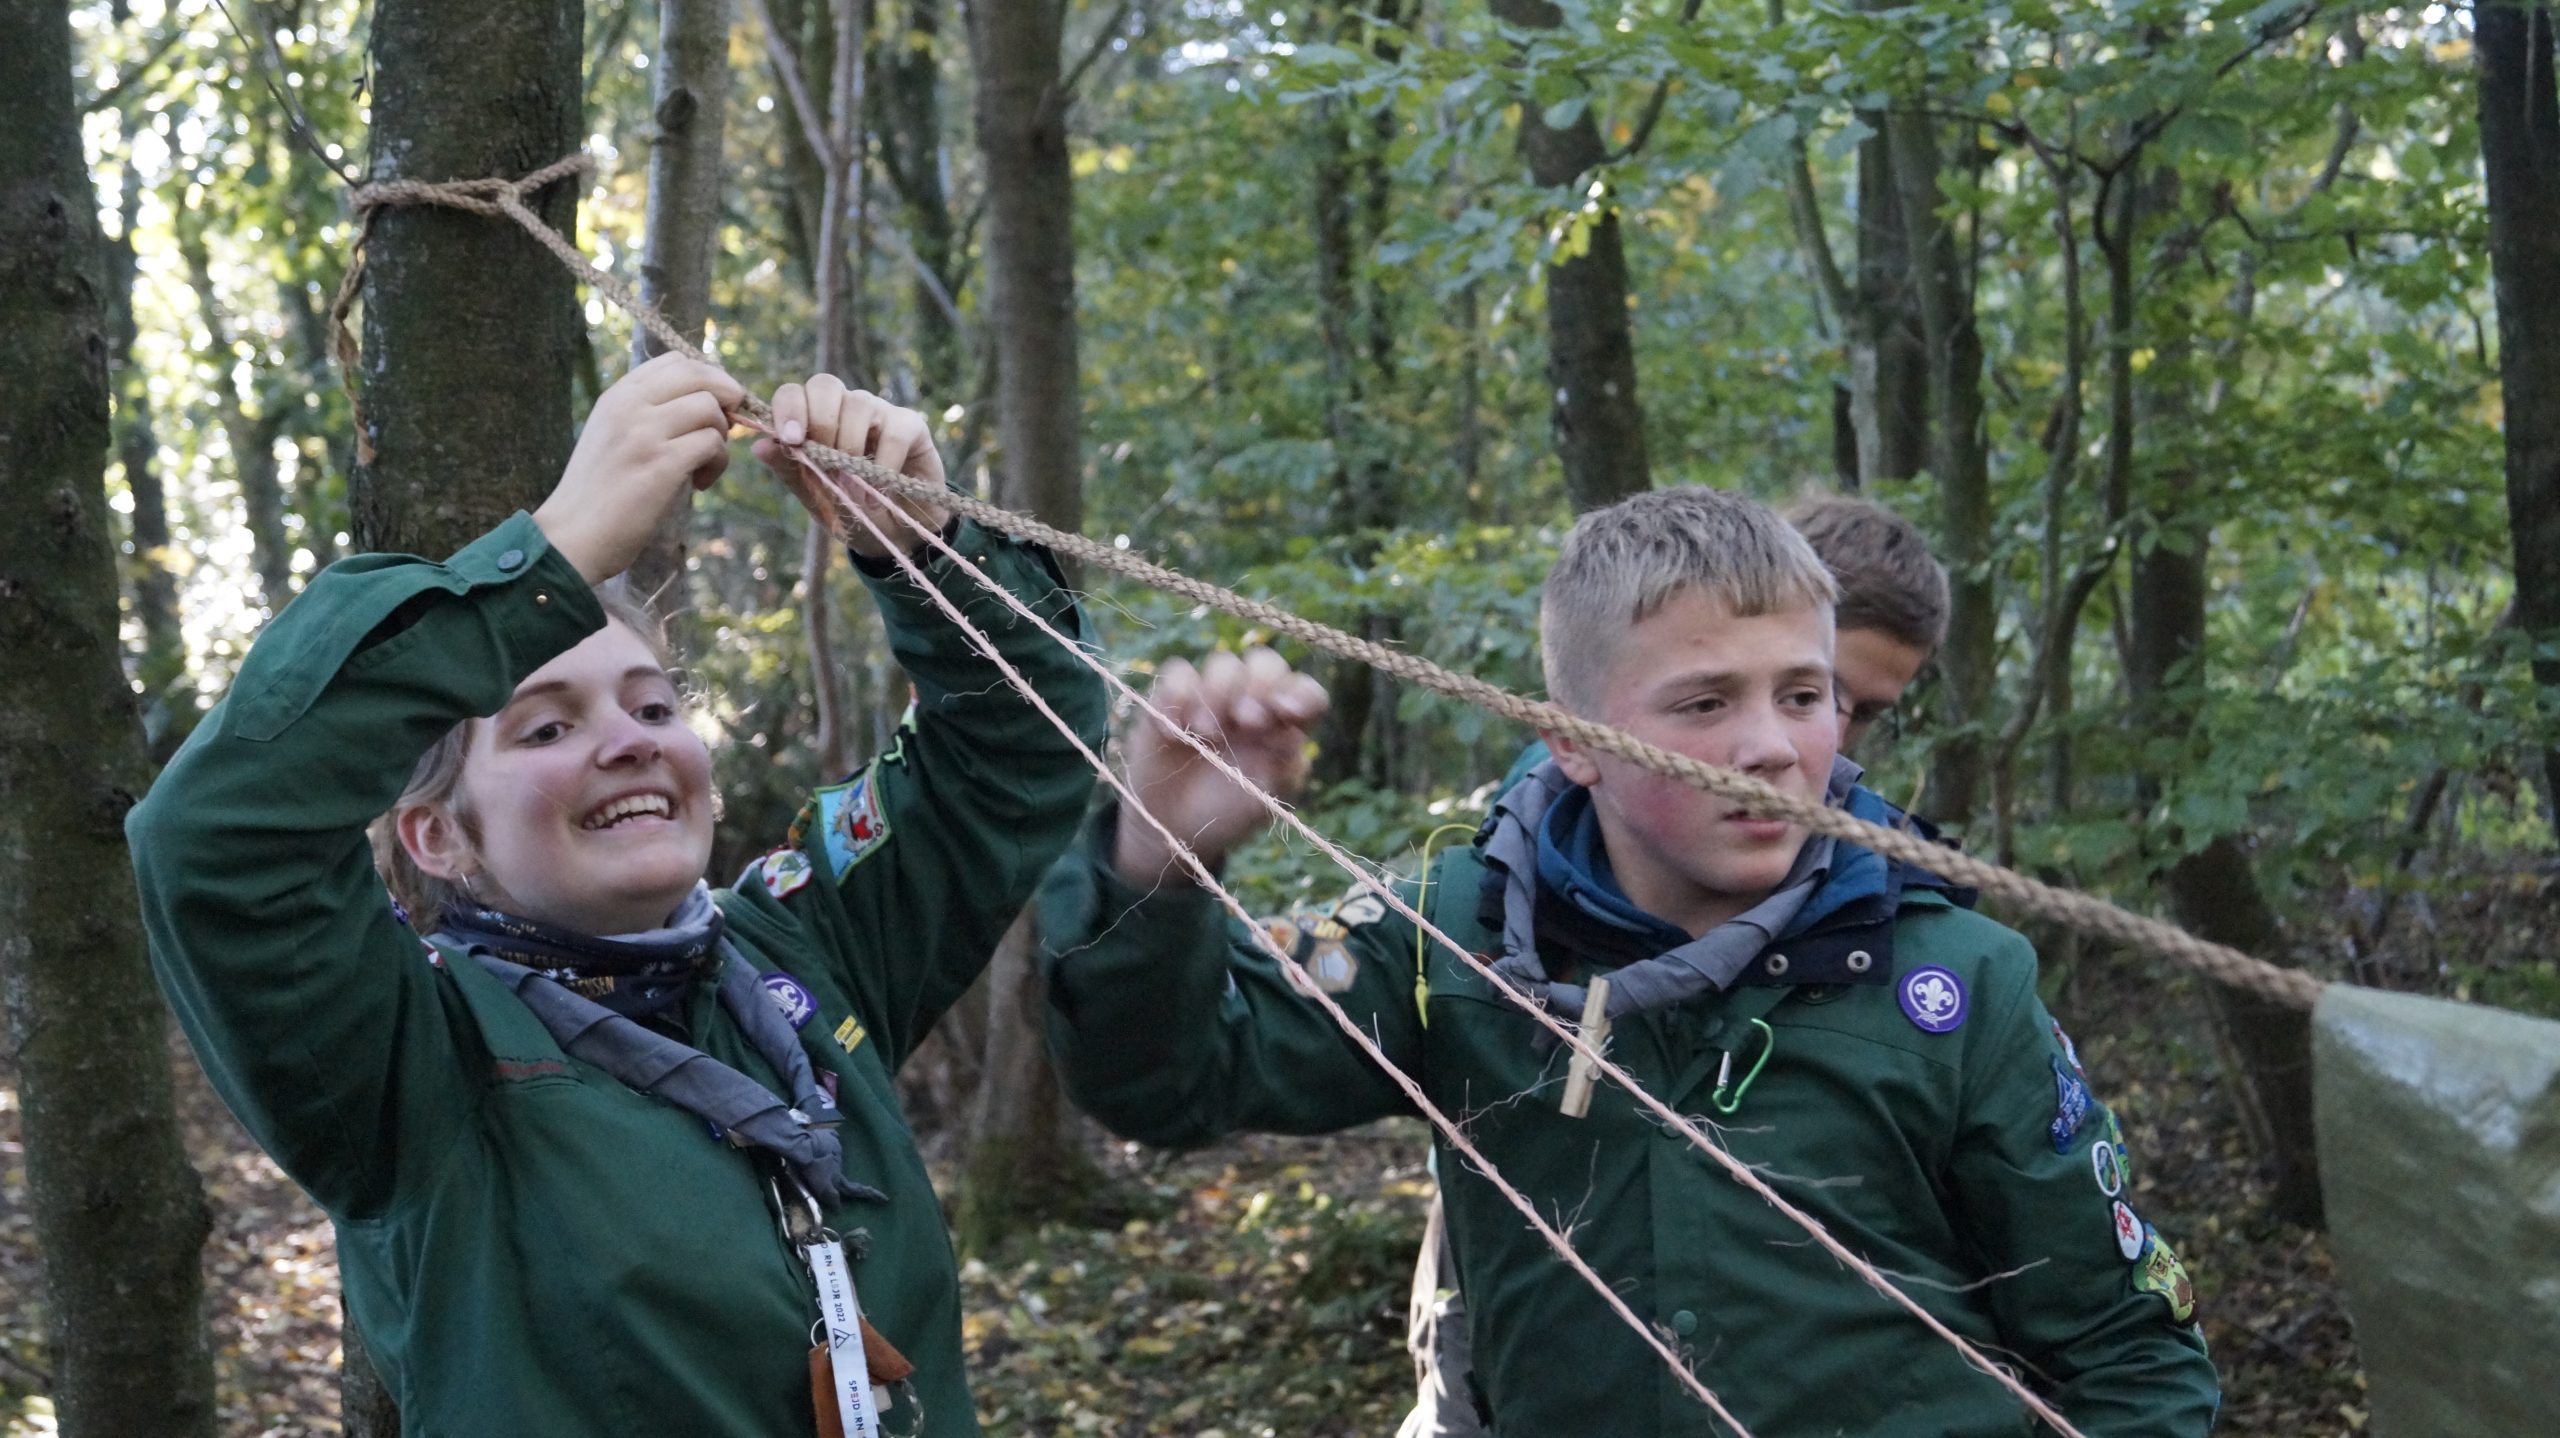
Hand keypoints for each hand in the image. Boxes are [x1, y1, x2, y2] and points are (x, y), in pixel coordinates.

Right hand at [534, 353, 743, 581]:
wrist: (572, 536)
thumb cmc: (597, 493)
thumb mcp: (612, 436)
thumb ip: (647, 413)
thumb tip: (705, 402)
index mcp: (617, 396)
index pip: (676, 360)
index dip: (708, 377)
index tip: (713, 404)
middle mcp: (630, 406)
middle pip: (700, 375)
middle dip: (727, 397)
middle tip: (726, 427)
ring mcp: (645, 433)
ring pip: (710, 409)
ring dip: (721, 437)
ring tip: (705, 464)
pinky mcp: (662, 464)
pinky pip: (712, 444)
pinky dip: (717, 464)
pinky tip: (700, 484)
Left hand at [754, 376, 952, 558]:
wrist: (894, 532)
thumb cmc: (850, 506)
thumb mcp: (813, 493)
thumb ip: (789, 469)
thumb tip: (757, 446)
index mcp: (815, 418)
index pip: (794, 392)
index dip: (788, 409)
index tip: (791, 440)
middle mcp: (845, 407)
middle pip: (825, 385)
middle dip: (820, 424)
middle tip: (825, 464)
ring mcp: (879, 413)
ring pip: (859, 404)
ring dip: (850, 448)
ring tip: (851, 488)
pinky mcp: (911, 427)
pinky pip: (894, 432)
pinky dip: (884, 464)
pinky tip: (877, 494)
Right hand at [1113, 648, 1328, 889]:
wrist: (1174, 828)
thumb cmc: (1228, 812)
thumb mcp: (1266, 797)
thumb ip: (1286, 763)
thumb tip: (1292, 731)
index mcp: (1282, 723)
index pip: (1304, 690)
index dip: (1301, 693)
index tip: (1288, 713)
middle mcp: (1251, 701)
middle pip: (1266, 663)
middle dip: (1260, 686)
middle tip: (1247, 722)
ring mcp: (1211, 696)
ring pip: (1223, 664)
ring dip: (1218, 693)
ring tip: (1206, 734)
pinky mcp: (1173, 698)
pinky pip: (1178, 673)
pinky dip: (1176, 696)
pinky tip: (1173, 730)